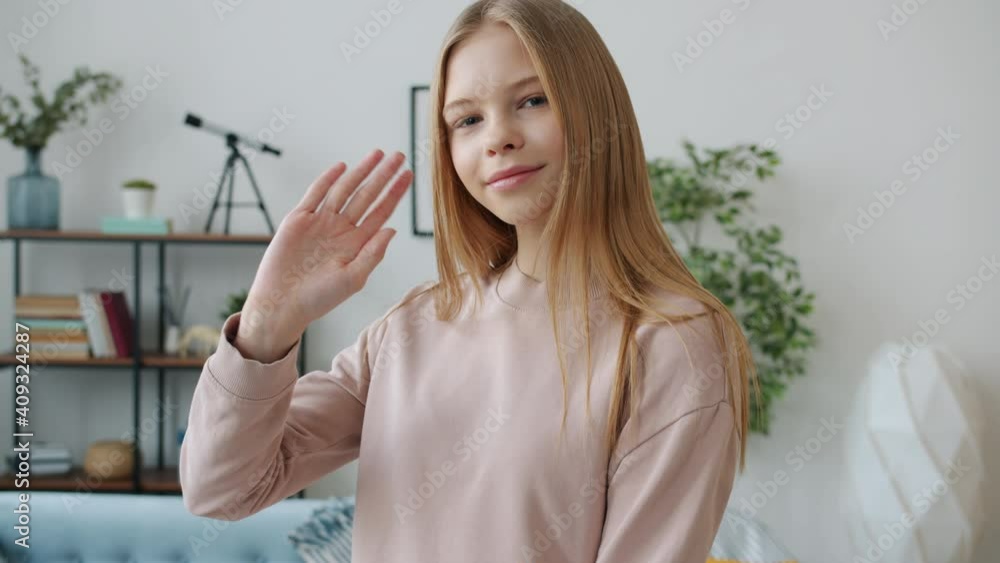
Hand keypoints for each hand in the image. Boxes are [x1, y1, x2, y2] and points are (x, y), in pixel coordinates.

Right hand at [235, 149, 411, 362]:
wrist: (282, 303)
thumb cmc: (319, 298)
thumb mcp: (353, 278)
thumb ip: (373, 253)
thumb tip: (393, 230)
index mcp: (357, 243)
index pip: (380, 212)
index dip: (394, 193)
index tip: (408, 175)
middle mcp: (341, 229)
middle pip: (367, 196)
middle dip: (383, 176)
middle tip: (399, 156)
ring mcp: (320, 222)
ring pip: (345, 190)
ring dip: (360, 172)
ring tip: (378, 155)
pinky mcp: (298, 220)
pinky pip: (315, 194)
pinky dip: (327, 180)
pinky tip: (342, 167)